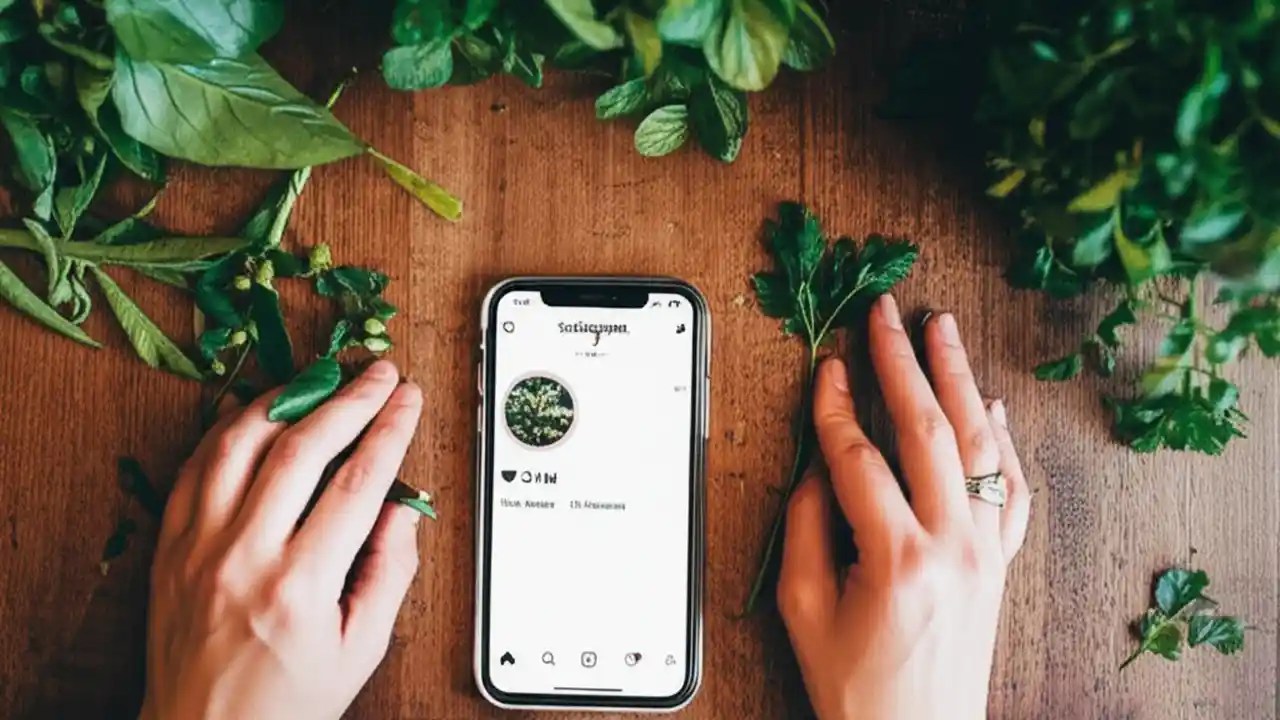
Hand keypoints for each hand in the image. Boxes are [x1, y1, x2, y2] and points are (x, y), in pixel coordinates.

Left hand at [140, 361, 423, 719]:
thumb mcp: (361, 650)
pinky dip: (230, 429)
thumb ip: (389, 574)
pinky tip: (262, 415)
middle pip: (301, 449)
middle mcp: (242, 558)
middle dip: (349, 400)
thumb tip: (401, 509)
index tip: (408, 401)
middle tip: (379, 374)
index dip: (389, 431)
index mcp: (298, 588)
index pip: (356, 484)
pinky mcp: (167, 545)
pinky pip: (196, 465)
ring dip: (286, 399)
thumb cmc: (285, 703)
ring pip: (239, 443)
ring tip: (322, 379)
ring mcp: (196, 546)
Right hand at [777, 294, 1030, 719]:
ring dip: (958, 379)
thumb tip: (818, 467)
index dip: (836, 406)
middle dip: (903, 362)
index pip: (858, 457)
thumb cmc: (857, 686)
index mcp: (895, 559)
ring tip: (942, 329)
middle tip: (885, 314)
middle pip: (927, 431)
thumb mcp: (804, 608)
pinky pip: (1010, 488)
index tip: (828, 368)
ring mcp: (985, 552)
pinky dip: (1001, 441)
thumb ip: (807, 527)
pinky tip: (989, 405)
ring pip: (977, 445)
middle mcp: (951, 547)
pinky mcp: (1000, 563)